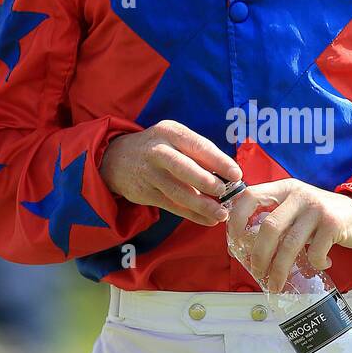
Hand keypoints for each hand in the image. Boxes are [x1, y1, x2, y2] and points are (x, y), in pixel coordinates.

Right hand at [100, 119, 241, 226]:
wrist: (115, 158)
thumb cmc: (159, 147)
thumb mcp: (174, 138)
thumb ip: (198, 152)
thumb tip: (229, 174)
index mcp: (170, 132)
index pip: (198, 145)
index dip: (218, 161)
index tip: (236, 174)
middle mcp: (158, 151)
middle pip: (183, 168)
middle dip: (205, 181)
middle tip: (224, 192)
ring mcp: (149, 173)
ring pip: (178, 191)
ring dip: (202, 204)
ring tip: (221, 213)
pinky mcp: (144, 193)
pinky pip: (172, 206)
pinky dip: (192, 215)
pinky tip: (208, 220)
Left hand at [225, 179, 351, 293]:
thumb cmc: (320, 217)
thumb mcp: (295, 208)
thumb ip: (273, 219)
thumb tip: (241, 248)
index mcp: (284, 188)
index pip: (251, 197)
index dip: (237, 219)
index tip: (234, 241)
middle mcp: (299, 194)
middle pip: (269, 227)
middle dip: (259, 255)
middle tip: (257, 272)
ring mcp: (317, 208)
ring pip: (290, 244)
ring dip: (280, 269)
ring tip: (276, 283)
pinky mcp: (333, 223)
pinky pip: (315, 252)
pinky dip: (315, 264)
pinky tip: (320, 265)